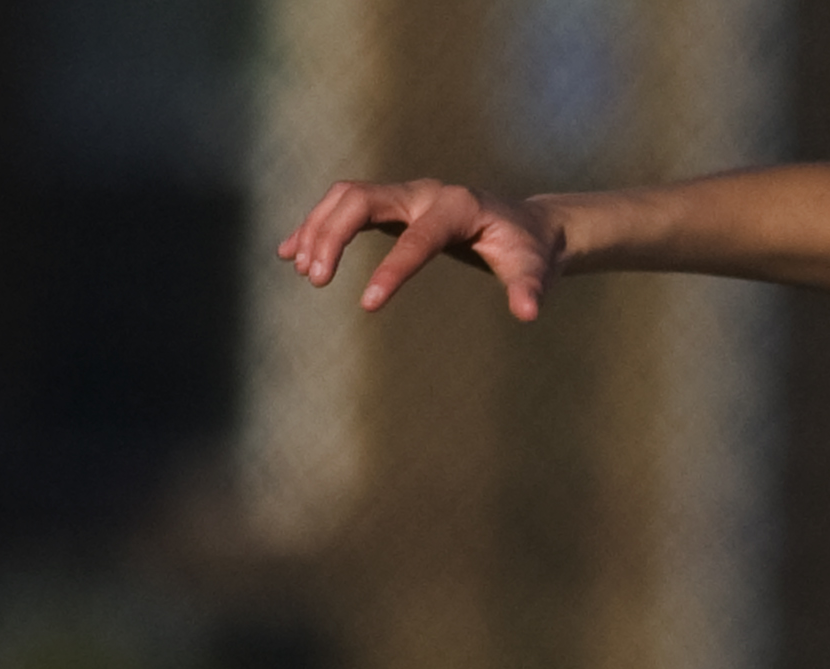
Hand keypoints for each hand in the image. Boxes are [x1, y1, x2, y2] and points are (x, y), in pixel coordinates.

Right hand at [277, 180, 564, 320]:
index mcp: (457, 207)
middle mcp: (425, 193)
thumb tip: (528, 313)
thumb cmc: (530, 250)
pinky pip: (346, 207)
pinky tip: (292, 252)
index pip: (417, 238)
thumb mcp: (537, 270)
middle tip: (315, 279)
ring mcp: (406, 195)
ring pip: (346, 198)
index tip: (368, 305)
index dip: (392, 270)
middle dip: (333, 234)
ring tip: (304, 271)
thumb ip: (530, 289)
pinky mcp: (394, 205)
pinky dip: (318, 226)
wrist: (526, 226)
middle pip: (362, 199)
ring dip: (318, 228)